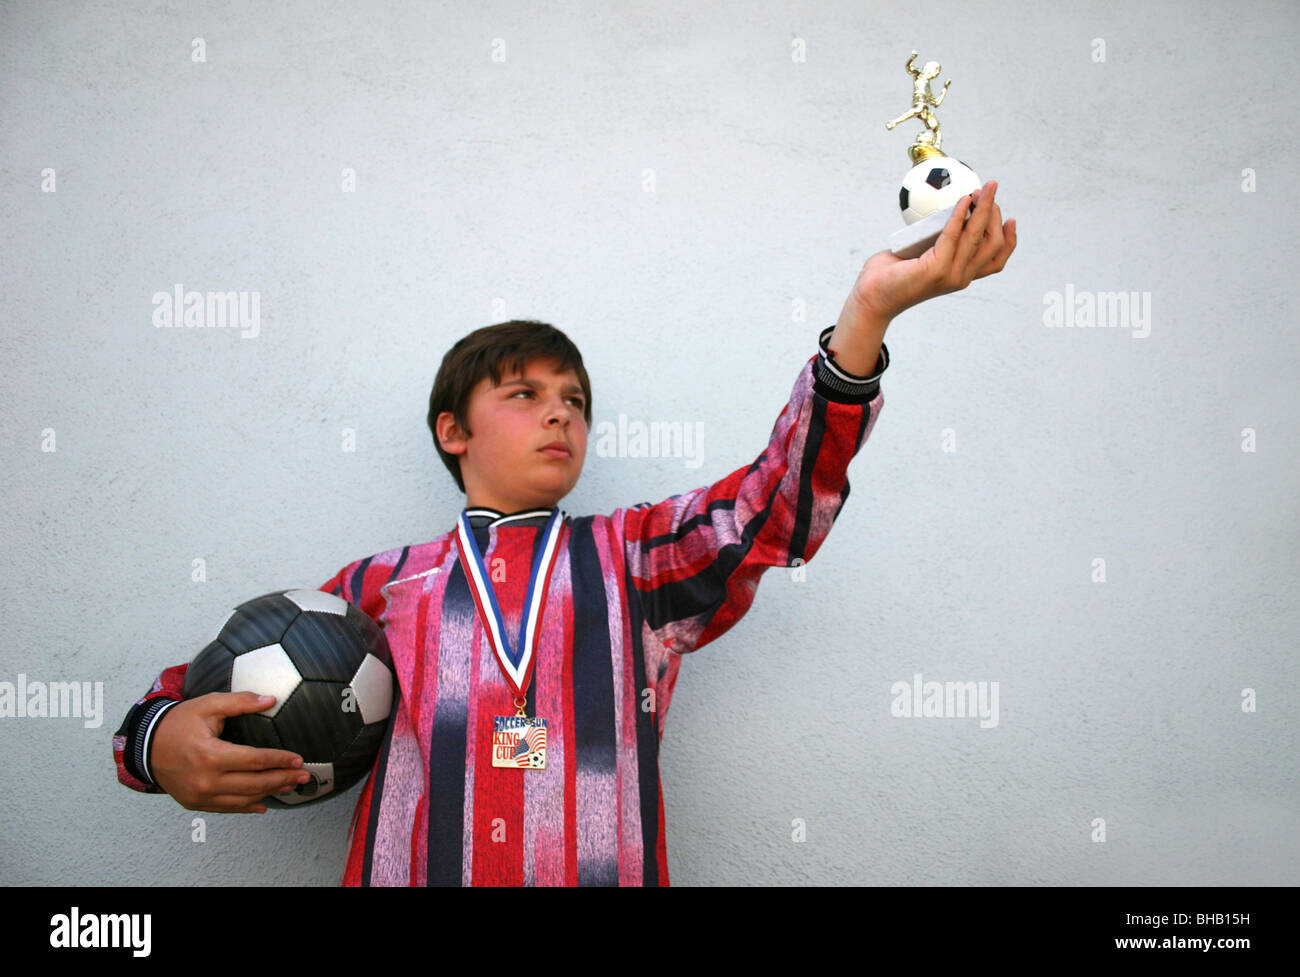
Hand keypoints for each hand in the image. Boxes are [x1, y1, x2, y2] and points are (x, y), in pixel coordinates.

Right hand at [150, 692, 307, 812]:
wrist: (145, 746)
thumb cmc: (178, 723)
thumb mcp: (208, 705)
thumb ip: (240, 702)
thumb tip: (270, 699)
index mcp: (211, 755)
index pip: (255, 760)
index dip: (280, 760)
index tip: (298, 759)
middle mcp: (206, 780)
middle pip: (255, 784)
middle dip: (283, 779)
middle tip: (304, 776)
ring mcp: (200, 795)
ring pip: (244, 799)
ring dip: (270, 793)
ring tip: (291, 785)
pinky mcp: (195, 803)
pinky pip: (227, 809)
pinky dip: (248, 806)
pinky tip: (264, 803)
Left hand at [850, 179, 1016, 324]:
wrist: (871, 297)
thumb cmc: (889, 274)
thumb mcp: (918, 253)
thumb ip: (933, 239)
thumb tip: (937, 212)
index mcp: (960, 276)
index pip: (995, 261)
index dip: (1009, 239)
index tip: (1009, 218)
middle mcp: (960, 278)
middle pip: (993, 245)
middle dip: (995, 214)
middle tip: (990, 189)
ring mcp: (950, 275)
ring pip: (977, 237)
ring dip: (983, 208)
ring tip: (982, 188)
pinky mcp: (936, 270)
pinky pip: (953, 235)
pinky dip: (960, 215)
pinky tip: (963, 200)